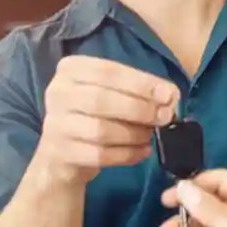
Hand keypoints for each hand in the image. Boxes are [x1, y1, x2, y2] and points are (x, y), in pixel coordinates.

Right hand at [38, 56, 178, 183]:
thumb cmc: (93, 115)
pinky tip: (143, 152)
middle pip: (102, 100)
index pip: (108, 72)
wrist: (62, 155)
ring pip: (101, 130)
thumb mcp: (111, 94)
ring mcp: (56, 124)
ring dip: (134, 134)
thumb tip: (171, 95)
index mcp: (70, 70)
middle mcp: (57, 93)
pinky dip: (127, 155)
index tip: (169, 94)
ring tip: (151, 135)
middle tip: (164, 117)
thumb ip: (138, 91)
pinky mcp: (61, 153)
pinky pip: (99, 155)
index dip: (141, 83)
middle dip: (140, 109)